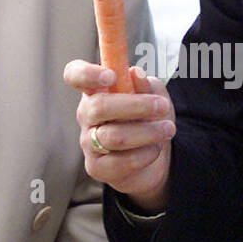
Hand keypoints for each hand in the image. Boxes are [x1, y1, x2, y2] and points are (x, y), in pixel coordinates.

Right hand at [63, 60, 174, 211]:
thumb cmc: (148, 119)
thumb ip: (145, 84)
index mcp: (95, 91)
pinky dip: (146, 154)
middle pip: (98, 107)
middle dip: (136, 106)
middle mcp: (86, 115)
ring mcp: (88, 143)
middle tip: (162, 106)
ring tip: (168, 128)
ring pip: (114, 136)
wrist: (154, 157)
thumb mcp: (154, 95)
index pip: (75, 75)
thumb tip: (136, 73)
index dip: (87, 73)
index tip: (111, 76)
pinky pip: (122, 162)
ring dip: (148, 131)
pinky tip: (155, 148)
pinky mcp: (96, 168)